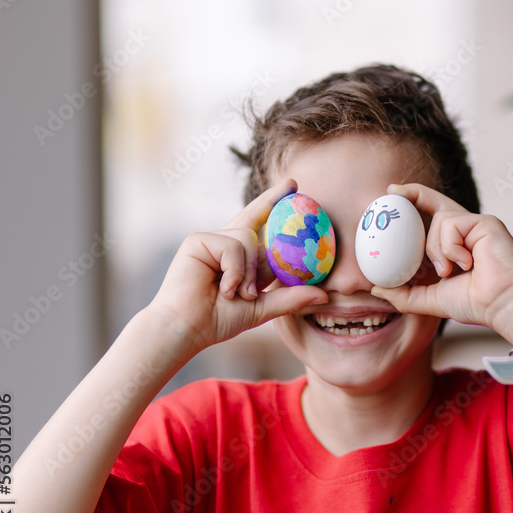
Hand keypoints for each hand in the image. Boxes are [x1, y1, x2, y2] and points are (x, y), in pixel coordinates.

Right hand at [146, 180, 327, 353]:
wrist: (187, 328)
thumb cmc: (218, 320)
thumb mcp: (262, 308)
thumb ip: (291, 298)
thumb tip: (325, 296)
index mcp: (240, 258)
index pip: (262, 228)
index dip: (275, 206)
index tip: (295, 188)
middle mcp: (226, 244)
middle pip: (255, 218)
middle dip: (273, 200)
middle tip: (294, 183)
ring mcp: (212, 240)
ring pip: (249, 238)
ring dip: (248, 271)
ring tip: (237, 294)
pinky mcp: (198, 240)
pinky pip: (233, 246)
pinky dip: (235, 271)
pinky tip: (224, 289)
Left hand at [370, 183, 512, 344]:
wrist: (502, 305)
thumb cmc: (475, 303)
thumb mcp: (431, 299)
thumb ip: (405, 294)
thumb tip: (377, 289)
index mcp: (458, 244)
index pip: (433, 217)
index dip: (414, 202)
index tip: (391, 194)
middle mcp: (468, 230)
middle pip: (436, 204)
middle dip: (412, 194)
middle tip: (390, 192)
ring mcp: (477, 224)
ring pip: (440, 220)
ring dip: (436, 250)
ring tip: (449, 272)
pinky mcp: (485, 222)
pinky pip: (452, 225)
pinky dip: (451, 248)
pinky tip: (466, 264)